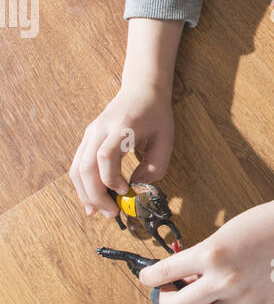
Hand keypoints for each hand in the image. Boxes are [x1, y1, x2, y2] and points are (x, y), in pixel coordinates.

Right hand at [70, 84, 173, 215]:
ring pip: (77, 168)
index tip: (125, 191)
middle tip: (111, 214)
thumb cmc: (156, 115)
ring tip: (99, 212)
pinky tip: (92, 200)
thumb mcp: (166, 140)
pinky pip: (79, 165)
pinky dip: (83, 184)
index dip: (111, 178)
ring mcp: (91, 133)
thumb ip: (155, 167)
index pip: (105, 156)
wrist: (141, 89)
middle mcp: (100, 130)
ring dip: (85, 193)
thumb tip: (137, 188)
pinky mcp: (88, 139)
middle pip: (86, 166)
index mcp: (122, 128)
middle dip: (95, 195)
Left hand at [136, 190, 273, 303]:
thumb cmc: (260, 224)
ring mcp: (241, 298)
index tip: (148, 278)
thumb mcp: (221, 234)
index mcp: (210, 253)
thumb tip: (183, 278)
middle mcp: (223, 279)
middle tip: (170, 294)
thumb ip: (201, 258)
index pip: (163, 272)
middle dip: (166, 301)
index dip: (149, 277)